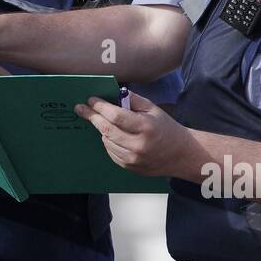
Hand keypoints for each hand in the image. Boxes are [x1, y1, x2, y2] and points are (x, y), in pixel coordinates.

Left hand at [74, 91, 195, 176]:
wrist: (180, 154)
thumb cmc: (165, 127)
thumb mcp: (153, 109)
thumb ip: (133, 100)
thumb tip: (113, 92)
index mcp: (145, 127)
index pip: (115, 115)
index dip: (100, 107)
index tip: (91, 100)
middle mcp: (138, 145)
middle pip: (106, 129)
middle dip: (92, 117)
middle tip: (80, 108)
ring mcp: (133, 159)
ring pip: (106, 141)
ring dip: (102, 130)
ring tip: (103, 121)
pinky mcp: (130, 167)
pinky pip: (111, 152)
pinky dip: (108, 141)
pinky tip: (113, 135)